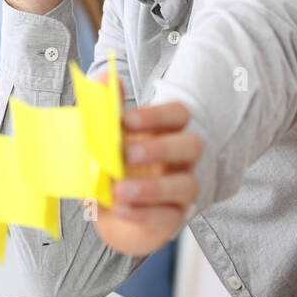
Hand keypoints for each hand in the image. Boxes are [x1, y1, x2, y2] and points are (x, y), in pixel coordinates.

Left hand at [93, 100, 200, 256]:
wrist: (111, 212)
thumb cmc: (114, 166)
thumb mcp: (104, 139)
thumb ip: (106, 110)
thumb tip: (104, 78)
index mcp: (167, 132)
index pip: (178, 114)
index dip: (157, 116)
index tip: (127, 121)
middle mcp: (182, 159)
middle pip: (192, 145)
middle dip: (160, 148)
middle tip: (126, 155)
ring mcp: (182, 189)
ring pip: (186, 185)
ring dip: (153, 187)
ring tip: (120, 190)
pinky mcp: (173, 218)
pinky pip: (168, 216)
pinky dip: (143, 214)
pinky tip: (121, 209)